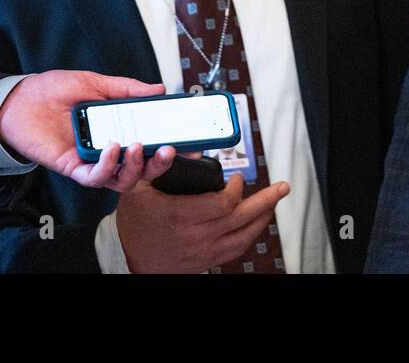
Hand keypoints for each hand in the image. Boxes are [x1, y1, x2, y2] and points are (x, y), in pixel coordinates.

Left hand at [0, 70, 176, 189]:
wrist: (18, 99)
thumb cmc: (53, 91)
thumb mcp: (96, 83)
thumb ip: (127, 88)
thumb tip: (159, 89)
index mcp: (119, 129)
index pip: (152, 144)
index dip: (173, 147)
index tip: (194, 143)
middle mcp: (109, 150)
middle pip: (143, 169)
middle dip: (160, 164)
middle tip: (169, 149)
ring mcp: (92, 161)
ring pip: (123, 180)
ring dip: (136, 167)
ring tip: (139, 146)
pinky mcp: (72, 167)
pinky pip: (94, 177)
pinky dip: (107, 165)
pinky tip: (112, 146)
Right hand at [115, 174, 290, 272]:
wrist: (126, 258)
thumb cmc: (134, 222)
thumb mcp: (138, 188)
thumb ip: (160, 166)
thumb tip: (189, 146)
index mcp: (180, 215)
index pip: (223, 203)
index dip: (236, 188)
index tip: (236, 177)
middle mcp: (195, 236)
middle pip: (242, 218)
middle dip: (267, 200)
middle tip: (282, 187)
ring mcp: (203, 252)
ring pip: (244, 236)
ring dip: (264, 217)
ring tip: (275, 201)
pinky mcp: (206, 262)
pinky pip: (237, 249)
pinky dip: (250, 234)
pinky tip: (257, 222)